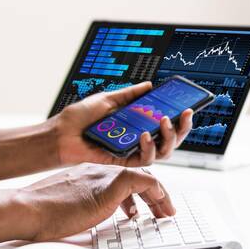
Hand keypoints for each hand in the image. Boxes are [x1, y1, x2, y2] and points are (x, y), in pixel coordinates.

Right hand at [14, 163, 174, 240]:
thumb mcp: (65, 207)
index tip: (141, 209)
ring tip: (165, 213)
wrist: (27, 210)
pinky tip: (161, 206)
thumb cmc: (38, 214)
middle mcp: (97, 171)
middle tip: (162, 211)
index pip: (119, 178)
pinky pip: (143, 181)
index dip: (136, 193)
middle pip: (135, 176)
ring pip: (144, 177)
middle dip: (153, 195)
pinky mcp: (108, 186)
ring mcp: (103, 176)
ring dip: (159, 196)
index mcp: (86, 174)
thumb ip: (80, 208)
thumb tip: (86, 222)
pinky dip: (157, 192)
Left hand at [52, 81, 194, 169]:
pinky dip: (148, 148)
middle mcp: (138, 140)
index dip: (180, 118)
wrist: (61, 134)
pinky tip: (144, 135)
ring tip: (165, 122)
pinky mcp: (123, 162)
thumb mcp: (108, 99)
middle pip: (170, 140)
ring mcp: (132, 152)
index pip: (165, 124)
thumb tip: (150, 85)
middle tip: (184, 114)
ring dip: (168, 137)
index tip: (189, 106)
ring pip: (163, 152)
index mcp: (136, 124)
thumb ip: (130, 95)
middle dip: (182, 128)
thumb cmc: (79, 118)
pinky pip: (143, 160)